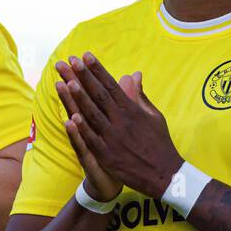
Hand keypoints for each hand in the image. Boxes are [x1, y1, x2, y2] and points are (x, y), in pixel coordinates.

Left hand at [54, 53, 182, 200]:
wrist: (164, 174)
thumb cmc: (159, 142)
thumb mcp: (154, 116)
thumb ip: (139, 95)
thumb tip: (134, 75)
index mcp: (132, 110)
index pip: (111, 85)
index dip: (97, 70)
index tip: (86, 56)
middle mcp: (121, 121)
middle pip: (98, 95)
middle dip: (83, 77)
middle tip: (69, 60)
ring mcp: (113, 139)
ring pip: (92, 114)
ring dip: (78, 97)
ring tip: (65, 81)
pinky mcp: (107, 156)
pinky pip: (92, 140)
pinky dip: (81, 129)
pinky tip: (70, 117)